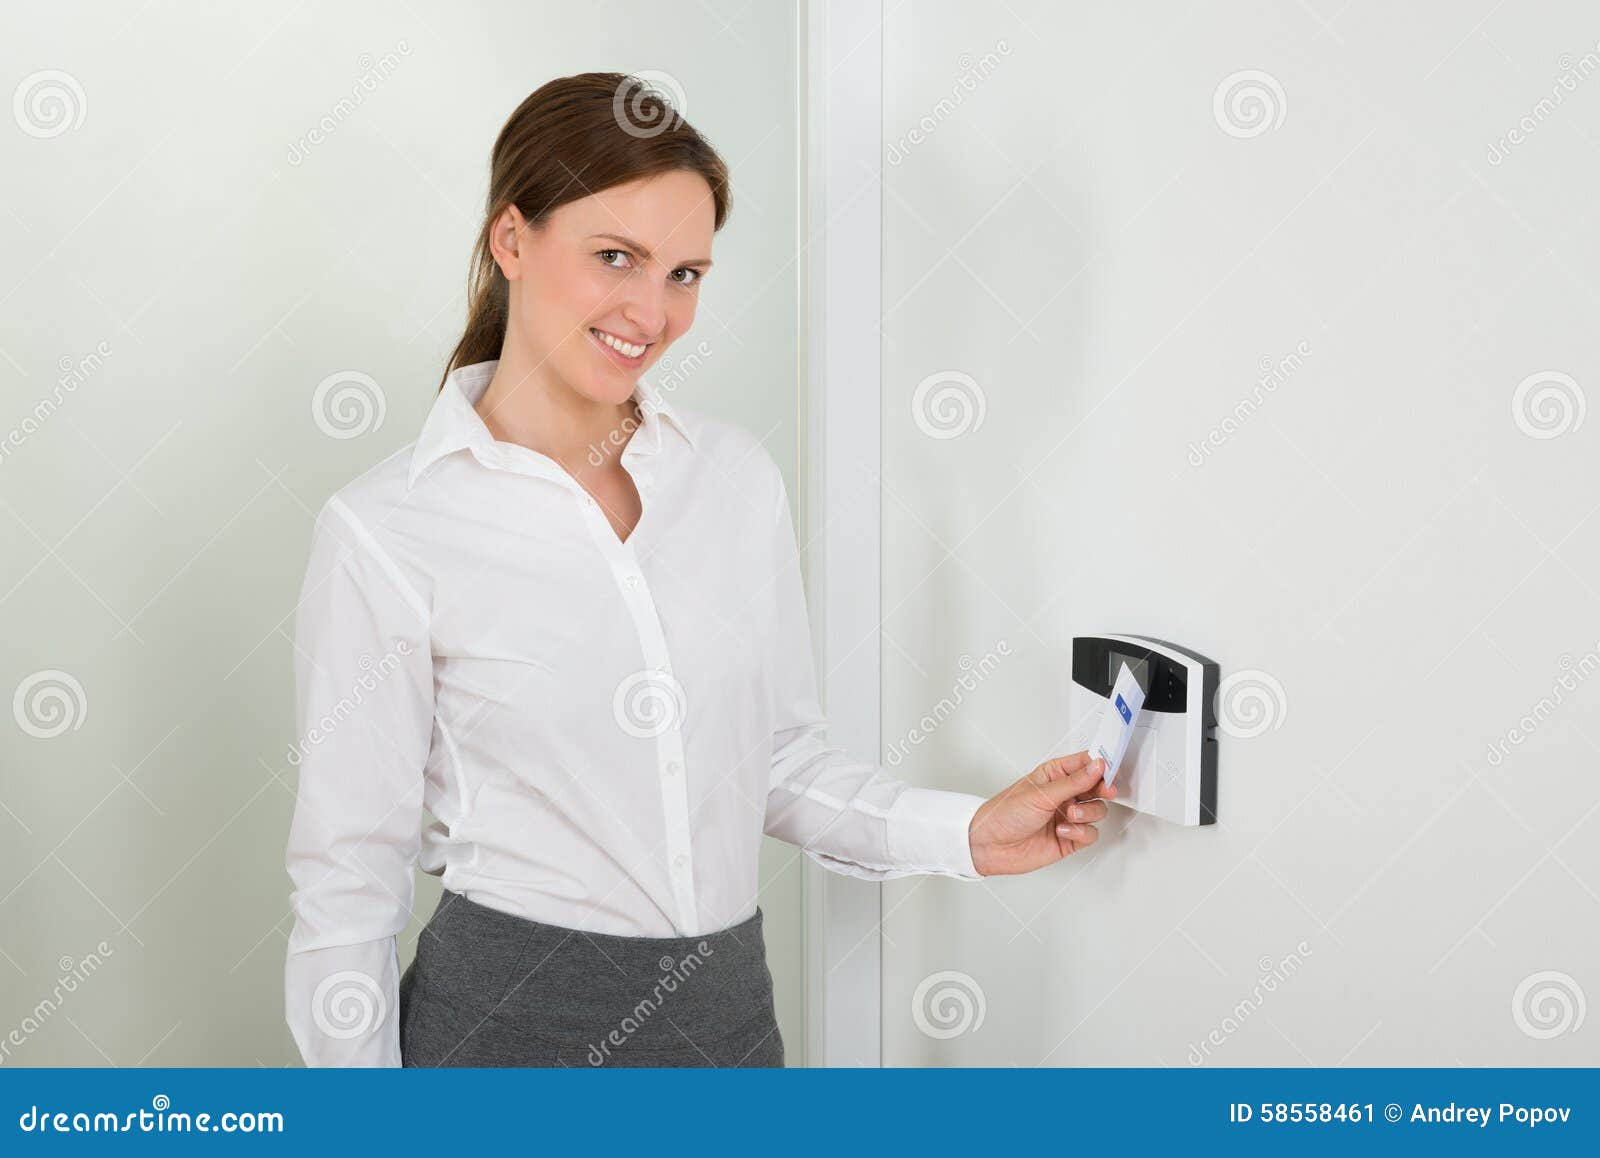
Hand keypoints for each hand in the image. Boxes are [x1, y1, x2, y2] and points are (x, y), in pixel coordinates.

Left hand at [967, 751, 1118, 876]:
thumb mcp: (1041, 793)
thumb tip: (1097, 766)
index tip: (1110, 769)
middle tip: (1104, 791)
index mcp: (1055, 775)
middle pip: (1097, 787)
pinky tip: (1062, 831)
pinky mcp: (1069, 839)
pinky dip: (1081, 832)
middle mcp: (1064, 794)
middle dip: (1102, 790)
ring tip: (1070, 815)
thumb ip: (1074, 782)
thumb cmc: (1005, 813)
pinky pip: (1090, 834)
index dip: (1101, 765)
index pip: (1086, 764)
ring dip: (1088, 812)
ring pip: (1097, 811)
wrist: (990, 845)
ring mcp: (1067, 817)